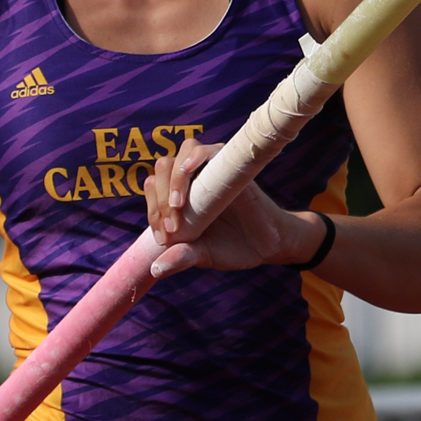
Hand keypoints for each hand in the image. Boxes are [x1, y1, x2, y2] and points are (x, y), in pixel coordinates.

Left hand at [142, 135, 321, 277]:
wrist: (268, 243)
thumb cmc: (233, 246)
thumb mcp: (203, 255)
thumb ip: (181, 257)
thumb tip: (156, 269)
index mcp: (178, 196)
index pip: (153, 190)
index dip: (152, 211)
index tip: (163, 238)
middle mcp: (190, 178)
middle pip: (161, 171)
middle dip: (159, 200)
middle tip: (173, 228)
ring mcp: (208, 168)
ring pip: (178, 158)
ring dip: (172, 181)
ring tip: (177, 205)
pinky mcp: (227, 163)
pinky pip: (204, 150)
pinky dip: (192, 157)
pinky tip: (187, 170)